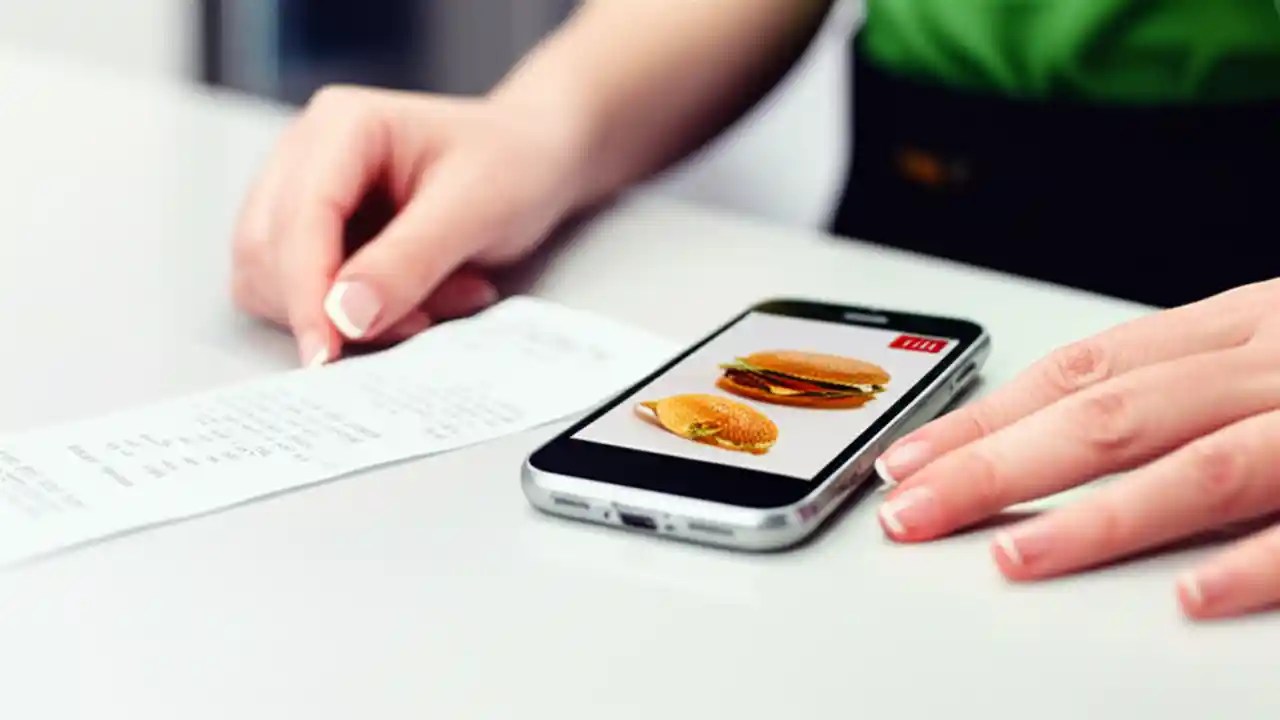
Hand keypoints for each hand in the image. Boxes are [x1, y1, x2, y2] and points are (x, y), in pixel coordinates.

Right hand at [232, 85, 586, 364]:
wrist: (536, 158)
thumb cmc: (513, 164)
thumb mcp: (475, 210)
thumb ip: (409, 261)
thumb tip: (344, 316)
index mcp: (342, 127)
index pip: (297, 218)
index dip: (305, 292)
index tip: (327, 354)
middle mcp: (306, 154)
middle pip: (265, 252)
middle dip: (330, 306)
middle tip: (419, 323)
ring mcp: (303, 194)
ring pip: (274, 281)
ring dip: (347, 315)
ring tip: (435, 301)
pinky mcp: (315, 235)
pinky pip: (306, 295)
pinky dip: (357, 315)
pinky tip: (421, 301)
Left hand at [875, 280, 1279, 619]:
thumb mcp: (1277, 344)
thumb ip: (1188, 384)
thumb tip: (1067, 429)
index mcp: (1237, 326)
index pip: (1081, 372)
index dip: (983, 418)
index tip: (905, 460)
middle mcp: (1268, 364)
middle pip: (1110, 416)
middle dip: (997, 466)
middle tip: (913, 511)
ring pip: (1199, 468)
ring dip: (1096, 517)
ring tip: (1012, 555)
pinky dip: (1250, 563)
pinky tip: (1188, 594)